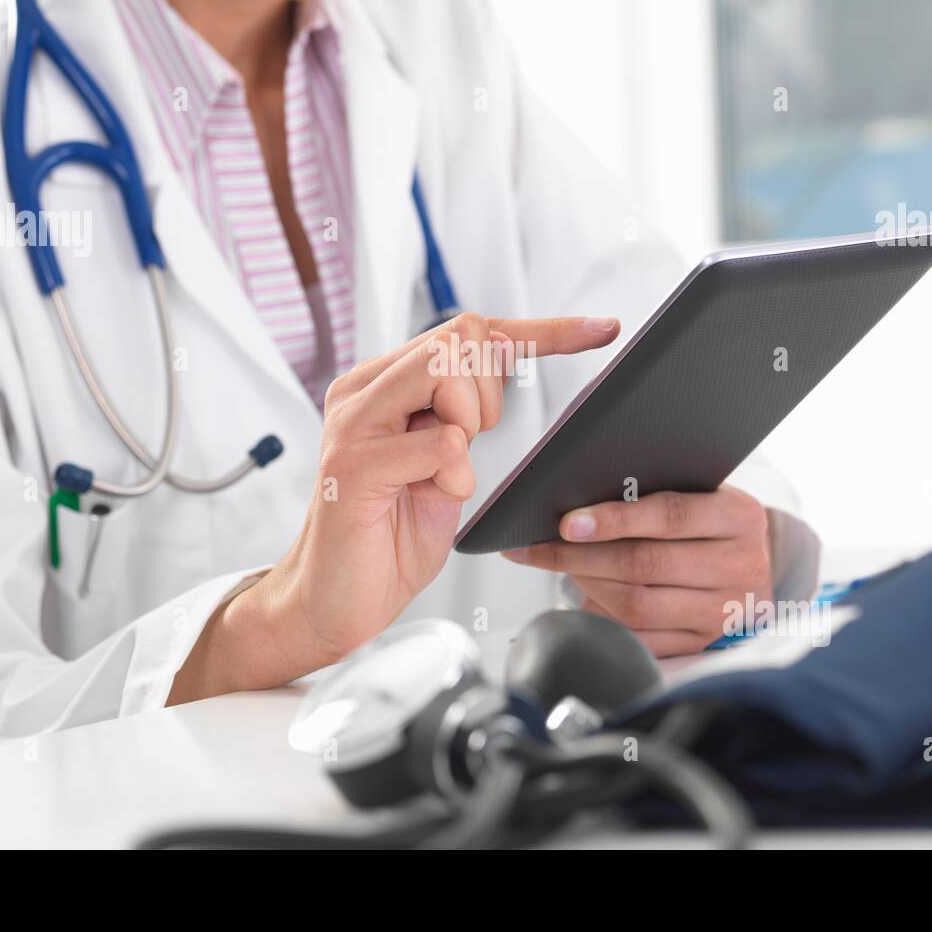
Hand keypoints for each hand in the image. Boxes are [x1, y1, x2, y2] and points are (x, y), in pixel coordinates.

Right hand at [169, 312, 620, 702]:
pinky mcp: (353, 465)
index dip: (542, 329)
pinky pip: (440, 443)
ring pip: (446, 373)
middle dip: (490, 394)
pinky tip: (426, 498)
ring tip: (440, 474)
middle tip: (465, 447)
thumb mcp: (444, 461)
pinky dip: (454, 476)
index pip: (468, 331)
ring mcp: (353, 424)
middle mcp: (363, 392)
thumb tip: (503, 356)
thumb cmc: (387, 536)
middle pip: (461, 339)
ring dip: (468, 426)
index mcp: (383, 383)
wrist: (333, 602)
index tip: (599, 330)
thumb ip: (464, 410)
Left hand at [501, 486, 771, 656]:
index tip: (568, 522)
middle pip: (645, 565)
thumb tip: (582, 503)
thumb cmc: (714, 520)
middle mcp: (738, 567)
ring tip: (561, 565)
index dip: (614, 518)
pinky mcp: (702, 643)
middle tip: (541, 546)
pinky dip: (603, 617)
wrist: (762, 562)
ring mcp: (722, 612)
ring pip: (637, 605)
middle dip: (581, 555)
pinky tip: (584, 598)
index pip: (669, 515)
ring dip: (587, 585)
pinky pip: (640, 638)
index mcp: (738, 517)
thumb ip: (655, 493)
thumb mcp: (703, 492)